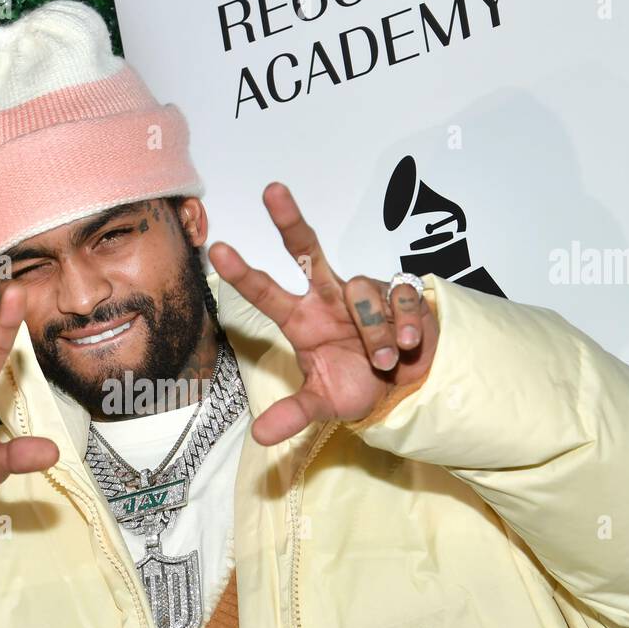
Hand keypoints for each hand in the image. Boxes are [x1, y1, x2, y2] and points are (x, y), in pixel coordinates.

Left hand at [208, 182, 439, 446]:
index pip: (267, 293)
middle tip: (271, 191)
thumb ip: (294, 414)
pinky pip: (400, 297)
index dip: (244, 272)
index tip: (217, 250)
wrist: (409, 388)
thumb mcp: (324, 405)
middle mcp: (328, 296)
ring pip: (361, 294)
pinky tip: (410, 344)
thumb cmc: (358, 385)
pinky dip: (405, 324)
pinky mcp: (400, 292)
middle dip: (289, 220)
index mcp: (302, 319)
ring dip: (375, 333)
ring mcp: (363, 291)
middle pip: (306, 249)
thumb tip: (259, 436)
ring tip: (385, 361)